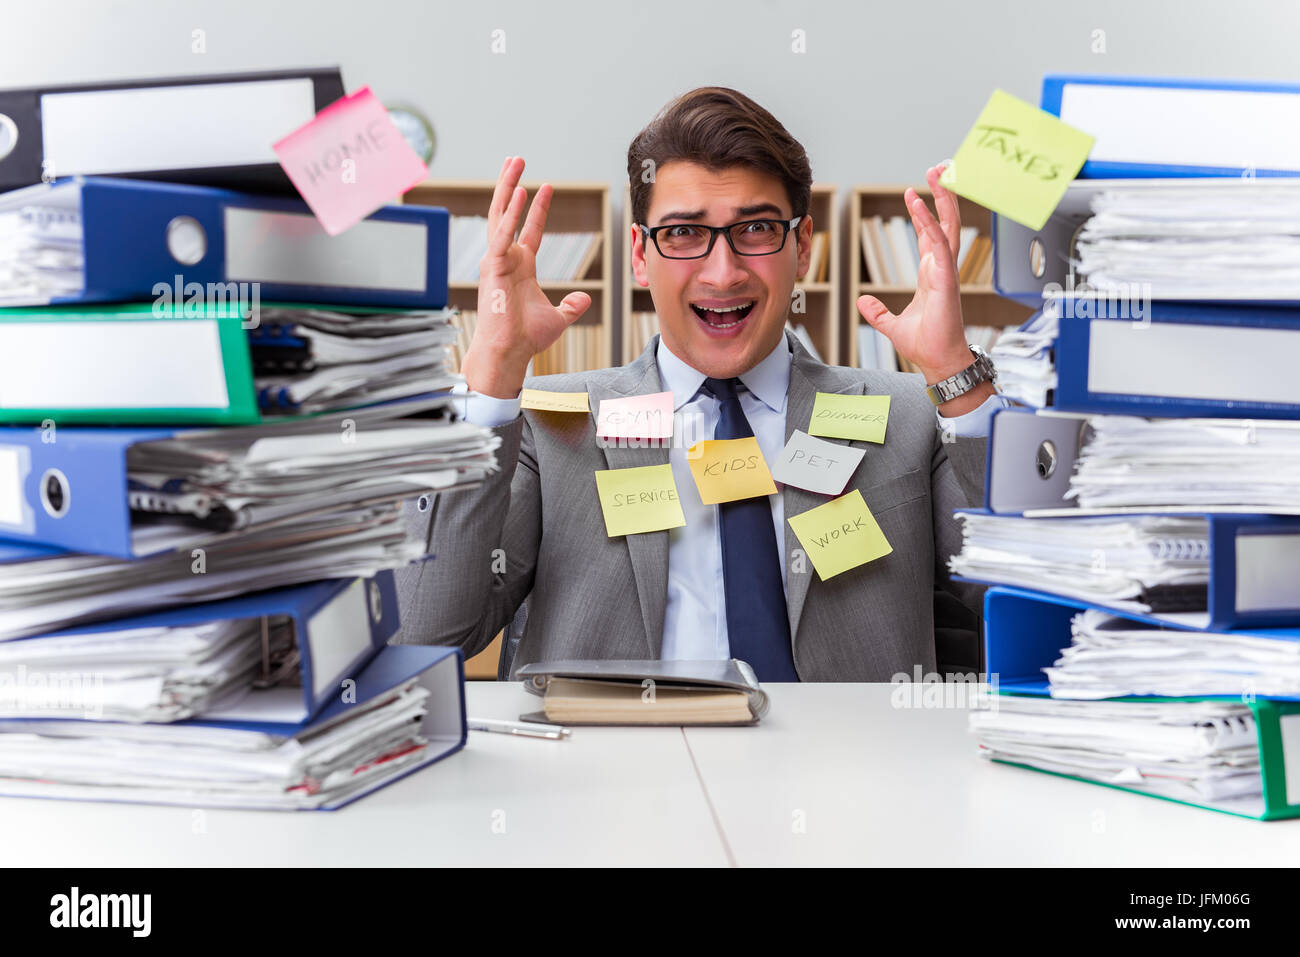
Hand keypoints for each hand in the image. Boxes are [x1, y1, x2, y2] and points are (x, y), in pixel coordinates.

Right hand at [460, 156, 591, 397]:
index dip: (538, 209)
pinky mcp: (492, 268)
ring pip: (500, 216)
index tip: (546, 187)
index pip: (529, 229)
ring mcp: (497, 261)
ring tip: (514, 163)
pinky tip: (517, 195)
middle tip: (515, 160)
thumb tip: (583, 299)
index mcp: (519, 267)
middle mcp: (506, 259)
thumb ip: (571, 306)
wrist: (509, 353)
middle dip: (511, 185)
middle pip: (506, 214)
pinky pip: (501, 235)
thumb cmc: (526, 338)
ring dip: (507, 188)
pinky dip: (509, 215)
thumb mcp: (557, 318)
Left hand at [856, 165, 985, 407]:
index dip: (923, 213)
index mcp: (932, 275)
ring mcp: (946, 272)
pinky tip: (920, 204)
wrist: (938, 362)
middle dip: (943, 194)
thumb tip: (863, 302)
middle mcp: (941, 269)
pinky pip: (938, 245)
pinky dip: (930, 223)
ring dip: (943, 198)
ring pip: (947, 226)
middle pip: (945, 222)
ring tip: (938, 173)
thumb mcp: (891, 324)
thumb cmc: (925, 344)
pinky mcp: (946, 280)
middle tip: (938, 168)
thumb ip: (877, 312)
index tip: (914, 193)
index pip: (929, 235)